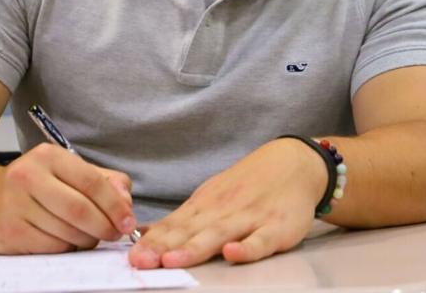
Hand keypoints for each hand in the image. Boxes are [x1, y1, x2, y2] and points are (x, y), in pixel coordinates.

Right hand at [0, 143, 136, 253]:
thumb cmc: (37, 186)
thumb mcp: (70, 171)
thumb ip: (105, 181)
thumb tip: (126, 202)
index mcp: (49, 156)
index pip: (92, 182)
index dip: (115, 205)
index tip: (128, 221)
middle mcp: (27, 176)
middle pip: (80, 210)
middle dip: (104, 226)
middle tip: (115, 234)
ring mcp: (14, 205)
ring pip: (67, 232)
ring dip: (87, 239)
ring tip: (89, 235)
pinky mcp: (8, 232)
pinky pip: (51, 247)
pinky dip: (67, 248)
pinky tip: (66, 239)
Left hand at [128, 138, 326, 268]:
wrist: (295, 164)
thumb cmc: (247, 186)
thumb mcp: (211, 197)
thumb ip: (181, 220)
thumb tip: (143, 235)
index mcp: (205, 204)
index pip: (174, 225)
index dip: (152, 242)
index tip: (130, 257)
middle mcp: (223, 210)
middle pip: (190, 231)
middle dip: (163, 248)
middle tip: (141, 262)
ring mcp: (250, 218)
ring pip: (219, 235)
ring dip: (195, 247)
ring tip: (172, 260)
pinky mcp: (276, 228)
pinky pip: (260, 241)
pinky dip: (247, 248)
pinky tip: (232, 254)